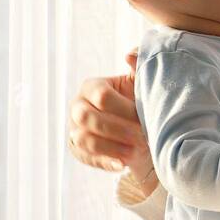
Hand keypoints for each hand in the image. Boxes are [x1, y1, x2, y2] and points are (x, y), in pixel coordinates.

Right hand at [67, 50, 152, 180]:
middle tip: (141, 137)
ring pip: (84, 139)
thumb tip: (129, 55)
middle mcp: (77, 106)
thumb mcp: (141, 83)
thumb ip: (139, 66)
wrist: (137, 128)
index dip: (124, 109)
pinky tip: (122, 164)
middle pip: (88, 118)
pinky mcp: (76, 148)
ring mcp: (74, 128)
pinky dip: (105, 162)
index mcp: (91, 86)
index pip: (102, 97)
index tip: (145, 119)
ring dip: (111, 147)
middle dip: (117, 129)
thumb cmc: (138, 102)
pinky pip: (86, 157)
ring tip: (134, 153)